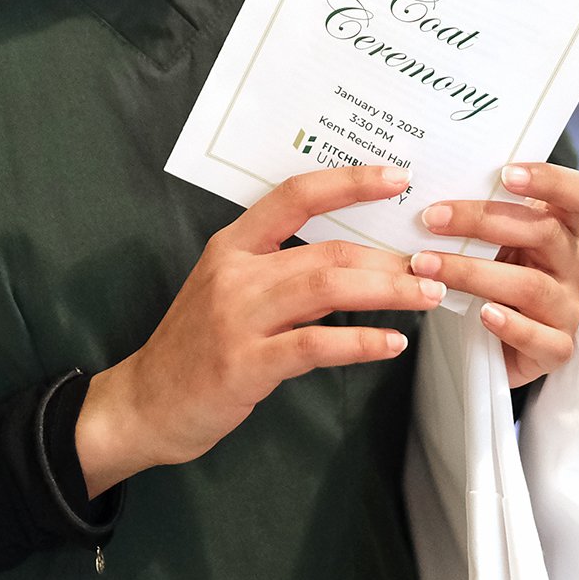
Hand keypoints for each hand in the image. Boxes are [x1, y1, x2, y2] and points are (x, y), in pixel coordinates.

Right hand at [77, 164, 442, 495]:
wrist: (143, 403)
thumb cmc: (195, 346)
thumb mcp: (229, 289)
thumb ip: (281, 270)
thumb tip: (355, 259)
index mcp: (232, 246)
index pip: (295, 196)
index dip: (348, 182)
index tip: (397, 176)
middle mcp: (235, 273)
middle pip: (326, 250)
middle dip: (389, 258)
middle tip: (435, 265)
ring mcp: (238, 319)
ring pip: (327, 288)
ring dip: (387, 291)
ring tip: (428, 295)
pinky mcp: (244, 364)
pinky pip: (314, 345)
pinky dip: (360, 343)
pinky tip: (392, 344)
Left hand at [411, 162, 578, 387]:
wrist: (510, 339)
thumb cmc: (502, 272)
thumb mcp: (499, 239)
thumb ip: (484, 214)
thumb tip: (428, 184)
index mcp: (566, 227)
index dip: (549, 180)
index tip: (504, 173)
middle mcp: (574, 263)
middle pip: (543, 232)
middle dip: (481, 221)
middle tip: (431, 218)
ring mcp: (568, 306)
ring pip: (530, 285)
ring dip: (473, 273)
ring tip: (427, 265)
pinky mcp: (558, 347)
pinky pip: (540, 337)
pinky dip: (510, 325)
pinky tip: (482, 314)